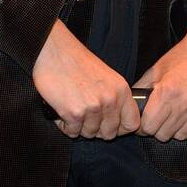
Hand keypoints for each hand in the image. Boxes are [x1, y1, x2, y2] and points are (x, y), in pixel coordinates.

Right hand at [32, 19, 140, 138]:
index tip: (110, 126)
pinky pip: (73, 132)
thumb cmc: (78, 63)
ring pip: (90, 134)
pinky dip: (66, 126)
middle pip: (110, 133)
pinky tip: (63, 112)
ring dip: (80, 127)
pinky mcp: (74, 113)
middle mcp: (110, 99)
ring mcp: (93, 107)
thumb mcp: (107, 77)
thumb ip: (114, 97)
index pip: (132, 124)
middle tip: (85, 119)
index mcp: (121, 90)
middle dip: (97, 130)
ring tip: (72, 111)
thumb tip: (115, 121)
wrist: (55, 52)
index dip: (121, 129)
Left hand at [133, 21, 186, 141]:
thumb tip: (131, 105)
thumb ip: (142, 88)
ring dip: (175, 130)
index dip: (143, 126)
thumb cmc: (184, 55)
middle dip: (158, 128)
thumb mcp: (157, 68)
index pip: (149, 126)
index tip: (145, 123)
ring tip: (174, 117)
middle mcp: (185, 102)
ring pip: (181, 136)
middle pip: (163, 134)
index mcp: (167, 91)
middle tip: (159, 119)